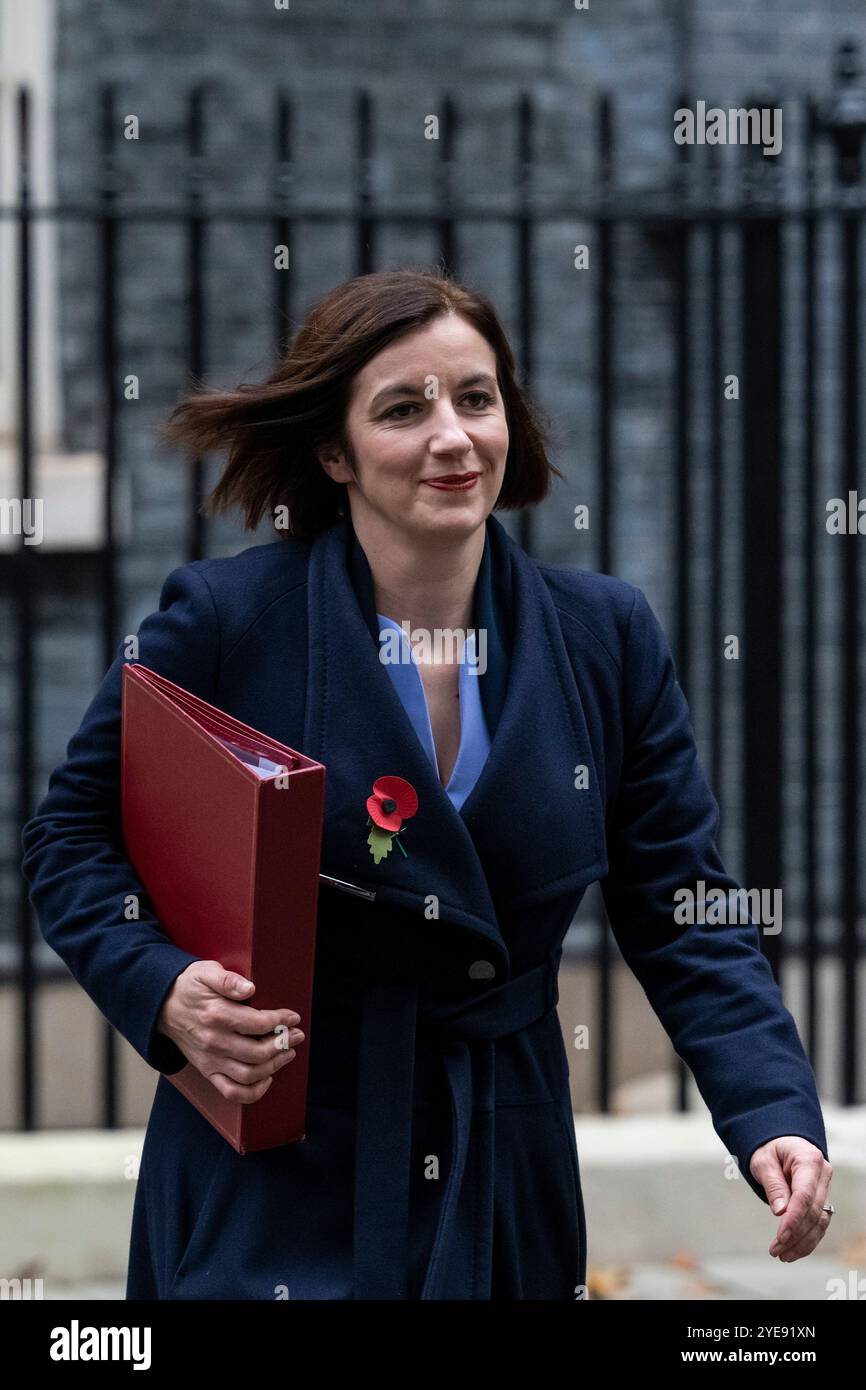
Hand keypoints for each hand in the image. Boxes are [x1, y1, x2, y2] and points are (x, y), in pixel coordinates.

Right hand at [157, 960, 304, 1103]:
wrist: (162, 1006)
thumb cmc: (190, 987)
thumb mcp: (206, 972)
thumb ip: (228, 980)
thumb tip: (250, 988)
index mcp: (217, 1015)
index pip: (258, 1024)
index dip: (280, 1021)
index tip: (293, 1017)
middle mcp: (214, 1041)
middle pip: (258, 1053)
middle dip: (283, 1044)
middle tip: (296, 1035)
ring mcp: (211, 1060)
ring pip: (249, 1075)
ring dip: (274, 1066)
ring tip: (288, 1053)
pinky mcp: (208, 1071)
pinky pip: (232, 1092)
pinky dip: (253, 1092)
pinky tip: (267, 1078)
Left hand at [749, 1136, 832, 1261]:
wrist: (780, 1143)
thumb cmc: (769, 1149)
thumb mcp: (763, 1162)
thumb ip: (773, 1185)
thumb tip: (780, 1212)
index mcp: (809, 1159)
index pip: (805, 1195)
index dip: (794, 1219)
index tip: (781, 1237)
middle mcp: (823, 1174)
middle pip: (814, 1211)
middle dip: (795, 1235)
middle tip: (775, 1251)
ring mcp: (825, 1187)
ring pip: (820, 1222)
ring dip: (802, 1242)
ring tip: (782, 1255)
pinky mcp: (823, 1199)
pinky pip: (819, 1223)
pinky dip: (807, 1239)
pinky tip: (793, 1251)